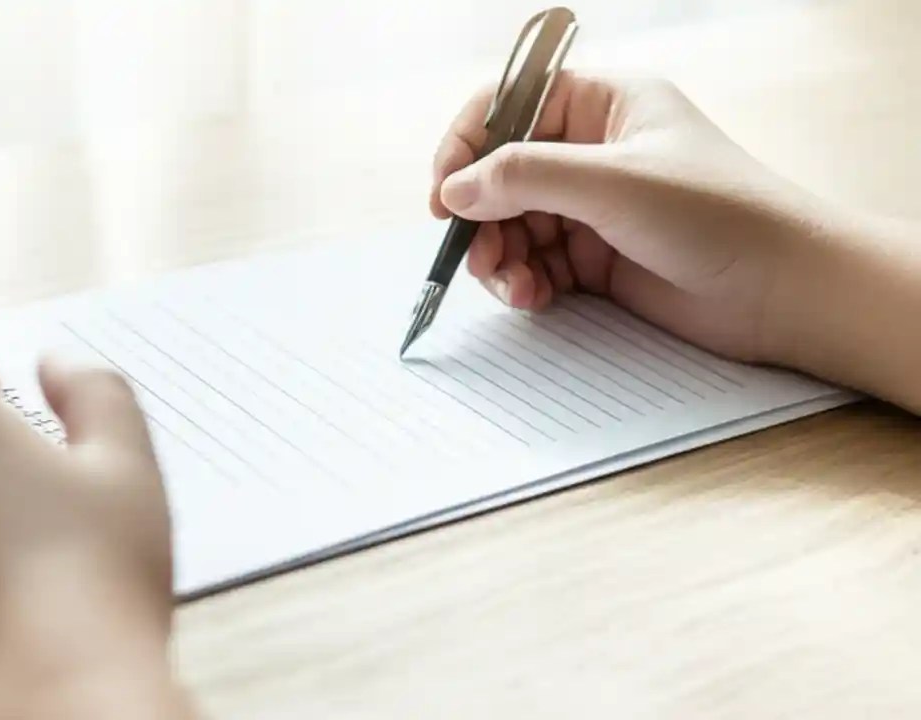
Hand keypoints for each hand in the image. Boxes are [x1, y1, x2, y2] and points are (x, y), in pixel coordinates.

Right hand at [428, 72, 846, 364]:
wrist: (786, 292)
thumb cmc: (720, 215)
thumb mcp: (611, 182)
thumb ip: (524, 178)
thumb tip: (455, 190)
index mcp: (603, 104)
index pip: (507, 107)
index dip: (466, 146)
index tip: (444, 194)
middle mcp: (593, 151)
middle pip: (501, 175)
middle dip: (483, 218)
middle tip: (477, 255)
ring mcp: (595, 208)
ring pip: (513, 226)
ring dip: (501, 258)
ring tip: (516, 288)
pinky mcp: (599, 259)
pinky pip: (536, 265)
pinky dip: (524, 283)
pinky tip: (535, 298)